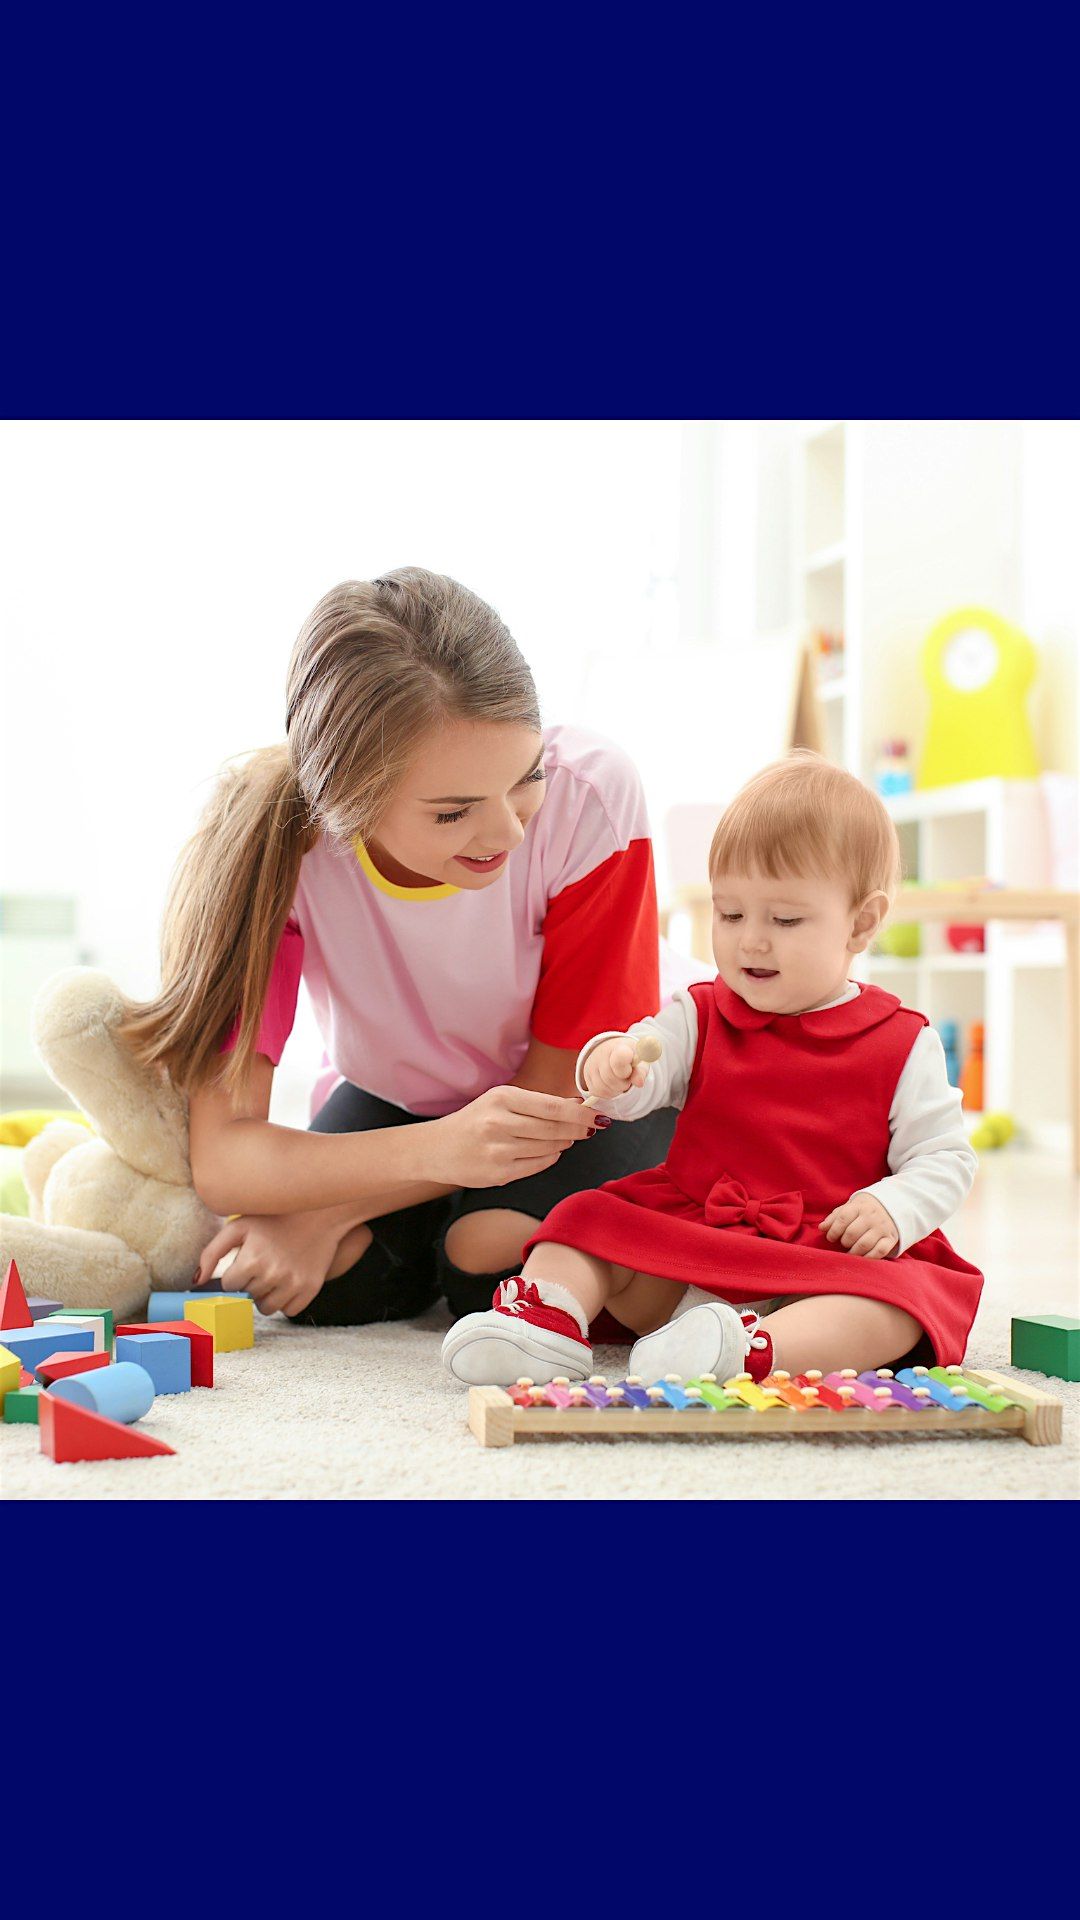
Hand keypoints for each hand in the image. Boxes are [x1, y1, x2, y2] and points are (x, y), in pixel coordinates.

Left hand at [194, 1210, 351, 1317]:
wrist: (320, 1214)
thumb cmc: (274, 1219)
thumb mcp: (240, 1226)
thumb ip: (212, 1252)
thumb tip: (196, 1281)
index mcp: (252, 1259)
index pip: (230, 1285)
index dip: (236, 1273)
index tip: (246, 1260)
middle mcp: (273, 1274)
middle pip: (248, 1296)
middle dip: (252, 1282)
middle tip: (264, 1262)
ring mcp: (293, 1284)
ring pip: (267, 1308)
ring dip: (267, 1295)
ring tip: (276, 1272)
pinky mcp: (310, 1290)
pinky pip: (289, 1311)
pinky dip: (287, 1300)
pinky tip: (290, 1279)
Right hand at [424, 1085, 595, 1187]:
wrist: (437, 1149)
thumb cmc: (475, 1121)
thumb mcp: (500, 1101)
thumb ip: (537, 1104)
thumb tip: (578, 1105)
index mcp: (502, 1098)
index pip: (553, 1107)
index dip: (581, 1113)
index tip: (598, 1115)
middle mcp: (499, 1123)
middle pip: (555, 1129)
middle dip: (579, 1129)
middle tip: (591, 1128)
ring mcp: (499, 1151)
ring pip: (550, 1147)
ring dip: (565, 1142)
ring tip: (566, 1137)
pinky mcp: (500, 1174)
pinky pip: (539, 1165)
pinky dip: (550, 1157)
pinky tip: (548, 1150)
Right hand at [581, 1038, 650, 1101]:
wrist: (611, 1051)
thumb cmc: (629, 1057)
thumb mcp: (639, 1060)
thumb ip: (641, 1071)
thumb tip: (639, 1083)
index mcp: (618, 1047)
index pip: (619, 1058)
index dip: (625, 1067)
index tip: (630, 1070)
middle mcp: (601, 1054)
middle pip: (611, 1078)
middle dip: (623, 1083)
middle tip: (628, 1077)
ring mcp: (591, 1065)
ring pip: (604, 1088)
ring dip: (616, 1089)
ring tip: (620, 1080)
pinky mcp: (587, 1077)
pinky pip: (598, 1092)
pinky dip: (608, 1092)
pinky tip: (612, 1084)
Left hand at [820, 1194, 898, 1258]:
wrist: (893, 1205)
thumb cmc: (864, 1209)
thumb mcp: (850, 1207)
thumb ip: (835, 1217)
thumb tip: (822, 1228)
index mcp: (860, 1206)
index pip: (843, 1218)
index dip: (833, 1231)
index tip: (831, 1237)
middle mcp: (872, 1216)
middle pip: (852, 1233)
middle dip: (844, 1241)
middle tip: (844, 1243)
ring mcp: (883, 1228)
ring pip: (864, 1244)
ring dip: (853, 1252)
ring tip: (850, 1251)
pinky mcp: (891, 1238)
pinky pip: (879, 1251)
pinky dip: (868, 1257)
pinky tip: (862, 1257)